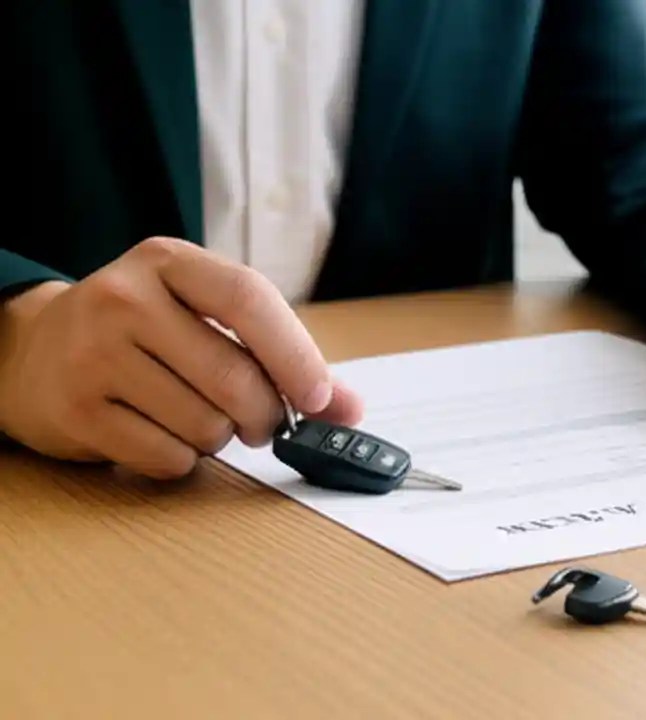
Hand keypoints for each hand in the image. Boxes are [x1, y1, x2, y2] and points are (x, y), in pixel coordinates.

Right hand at [0, 237, 361, 478]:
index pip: (249, 298)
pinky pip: (167, 456)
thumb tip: (350, 409)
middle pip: (234, 376)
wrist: (32, 352)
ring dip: (222, 438)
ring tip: (200, 419)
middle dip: (266, 415)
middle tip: (264, 424)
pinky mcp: (75, 410)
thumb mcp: (202, 318)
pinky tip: (162, 435)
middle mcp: (124, 299)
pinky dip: (182, 459)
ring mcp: (92, 354)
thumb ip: (279, 356)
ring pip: (205, 424)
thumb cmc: (142, 335)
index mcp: (168, 262)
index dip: (297, 354)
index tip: (322, 397)